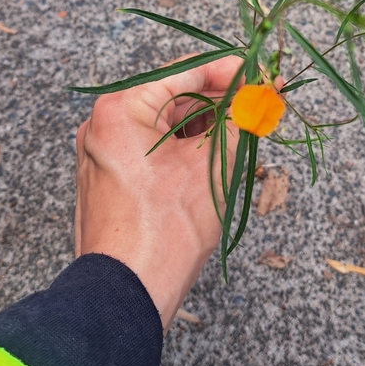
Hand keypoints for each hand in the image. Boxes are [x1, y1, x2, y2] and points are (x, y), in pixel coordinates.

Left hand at [74, 56, 241, 330]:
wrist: (127, 294)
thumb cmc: (165, 231)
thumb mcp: (214, 164)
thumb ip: (239, 119)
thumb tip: (260, 94)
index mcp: (119, 110)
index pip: (184, 72)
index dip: (229, 71)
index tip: (259, 75)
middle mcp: (103, 126)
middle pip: (173, 99)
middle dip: (220, 104)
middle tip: (260, 106)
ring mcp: (103, 155)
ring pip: (165, 127)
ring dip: (206, 128)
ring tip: (245, 135)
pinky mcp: (111, 181)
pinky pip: (153, 151)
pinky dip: (185, 151)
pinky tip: (218, 159)